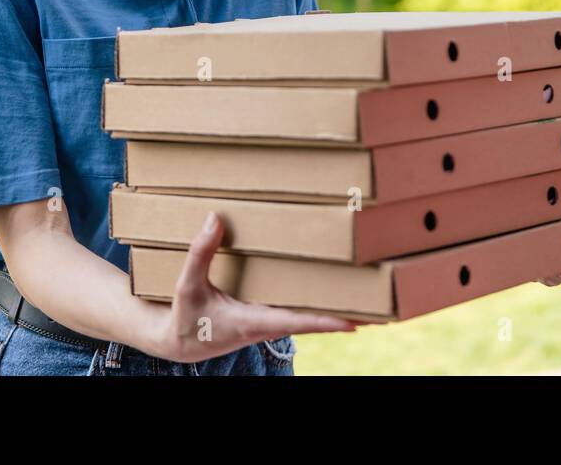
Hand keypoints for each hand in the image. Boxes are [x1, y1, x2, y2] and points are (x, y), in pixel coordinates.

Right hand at [158, 211, 362, 361]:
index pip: (297, 322)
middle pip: (314, 320)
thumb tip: (215, 218)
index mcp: (252, 322)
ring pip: (308, 317)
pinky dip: (317, 306)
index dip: (326, 322)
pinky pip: (298, 312)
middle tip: (383, 311)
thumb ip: (200, 253)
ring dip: (335, 310)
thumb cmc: (184, 316)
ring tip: (369, 299)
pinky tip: (332, 293)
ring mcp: (269, 323)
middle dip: (346, 316)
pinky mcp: (265, 318)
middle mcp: (267, 325)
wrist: (177, 342)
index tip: (355, 322)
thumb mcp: (186, 285)